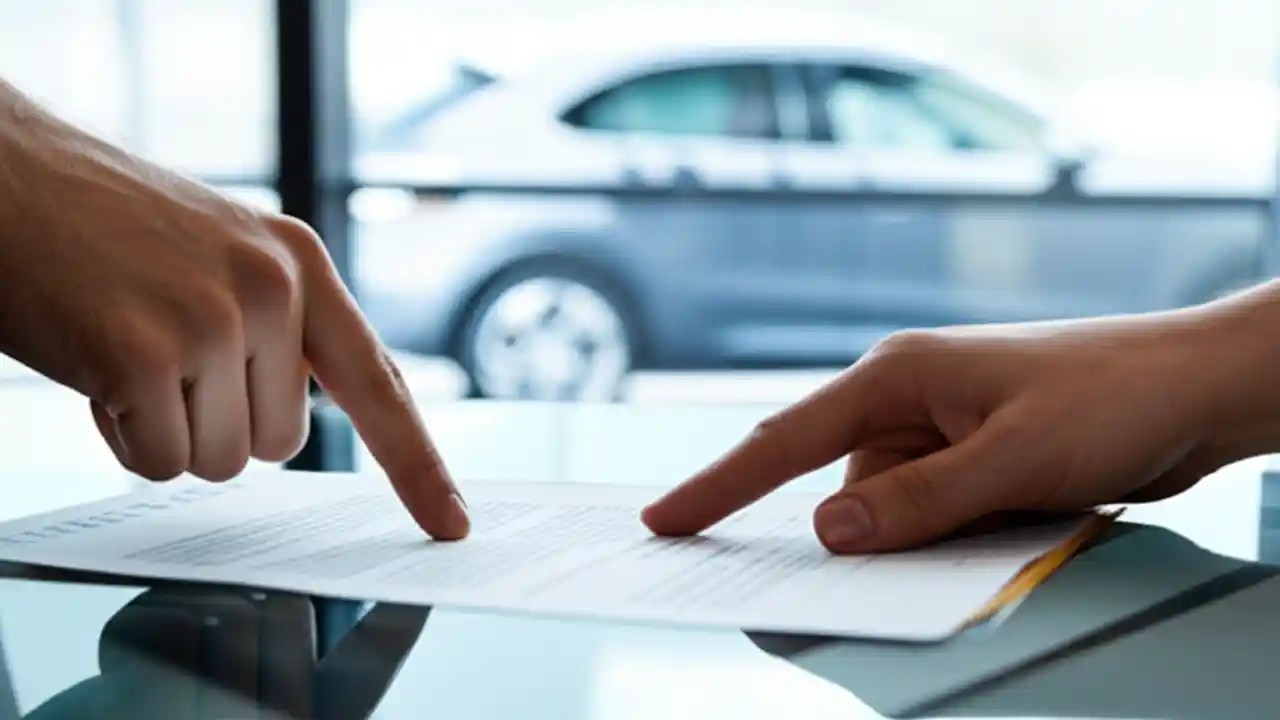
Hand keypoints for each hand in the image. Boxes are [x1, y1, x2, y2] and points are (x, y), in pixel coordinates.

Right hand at [0, 81, 467, 539]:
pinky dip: (119, 436)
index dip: (417, 463)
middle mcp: (272, 288)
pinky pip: (157, 464)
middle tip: (160, 351)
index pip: (378, 381)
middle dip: (217, 421)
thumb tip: (293, 421)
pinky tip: (93, 363)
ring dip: (166, 430)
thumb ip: (277, 327)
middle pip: (281, 442)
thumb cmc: (102, 224)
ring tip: (123, 347)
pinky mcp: (142, 357)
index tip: (451, 524)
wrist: (0, 172)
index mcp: (299, 261)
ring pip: (219, 463)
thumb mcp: (220, 252)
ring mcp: (210, 321)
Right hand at [643, 287, 1279, 552]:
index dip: (718, 485)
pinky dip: (938, 533)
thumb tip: (827, 532)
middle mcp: (907, 399)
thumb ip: (916, 500)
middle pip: (837, 484)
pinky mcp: (970, 456)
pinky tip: (986, 528)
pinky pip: (926, 508)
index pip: (785, 439)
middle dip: (839, 531)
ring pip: (885, 506)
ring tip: (986, 521)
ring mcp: (939, 429)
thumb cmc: (1110, 398)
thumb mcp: (1011, 459)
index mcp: (896, 377)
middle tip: (849, 556)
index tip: (664, 520)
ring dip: (911, 537)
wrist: (1194, 388)